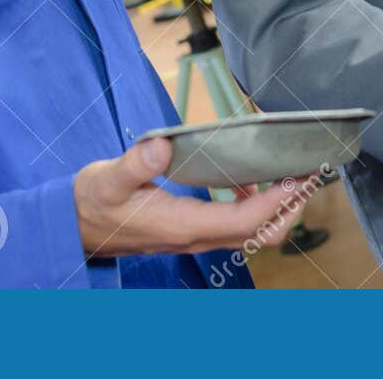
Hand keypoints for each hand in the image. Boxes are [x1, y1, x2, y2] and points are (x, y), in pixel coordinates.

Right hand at [74, 137, 319, 258]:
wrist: (73, 227)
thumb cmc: (91, 202)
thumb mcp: (107, 178)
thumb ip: (134, 163)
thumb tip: (161, 146)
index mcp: (183, 225)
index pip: (246, 222)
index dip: (279, 201)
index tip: (302, 176)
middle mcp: (196, 237)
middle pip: (260, 234)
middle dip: (291, 207)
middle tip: (309, 173)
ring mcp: (196, 237)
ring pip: (252, 233)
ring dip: (278, 206)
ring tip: (292, 173)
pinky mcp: (192, 230)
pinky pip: (236, 225)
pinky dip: (256, 205)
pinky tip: (252, 180)